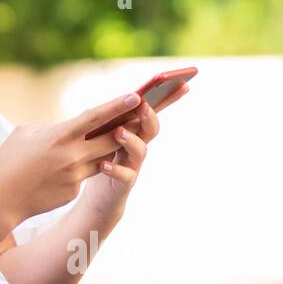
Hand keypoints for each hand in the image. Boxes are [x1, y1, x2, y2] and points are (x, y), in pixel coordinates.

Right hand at [0, 92, 151, 228]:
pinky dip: (79, 168)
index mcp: (59, 136)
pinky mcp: (74, 191)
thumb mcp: (24, 134)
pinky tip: (60, 170)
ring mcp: (76, 175)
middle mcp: (73, 155)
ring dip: (108, 148)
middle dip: (127, 126)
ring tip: (112, 137)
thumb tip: (66, 127)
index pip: (96, 118)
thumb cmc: (7, 162)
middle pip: (111, 139)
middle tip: (141, 115)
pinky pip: (83, 175)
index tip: (136, 96)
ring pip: (102, 158)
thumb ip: (51, 128)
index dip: (117, 106)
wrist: (1, 200)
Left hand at [79, 82, 189, 216]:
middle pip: (150, 129)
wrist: (99, 199)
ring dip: (131, 140)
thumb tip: (117, 98)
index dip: (169, 99)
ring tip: (119, 132)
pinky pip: (124, 176)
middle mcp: (137, 147)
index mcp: (133, 132)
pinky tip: (104, 164)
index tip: (183, 84)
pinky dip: (115, 170)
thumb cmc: (102, 161)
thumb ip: (112, 120)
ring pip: (140, 151)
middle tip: (144, 106)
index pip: (152, 112)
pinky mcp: (124, 183)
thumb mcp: (105, 137)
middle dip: (150, 117)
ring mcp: (133, 165)